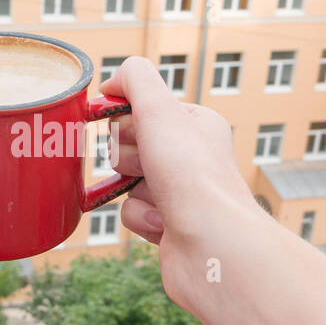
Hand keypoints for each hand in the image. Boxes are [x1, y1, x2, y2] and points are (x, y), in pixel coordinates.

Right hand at [101, 56, 261, 314]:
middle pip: (130, 146)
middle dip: (128, 157)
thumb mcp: (159, 109)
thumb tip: (113, 82)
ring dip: (134, 191)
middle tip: (146, 165)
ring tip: (160, 200)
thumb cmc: (192, 176)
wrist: (212, 244)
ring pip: (128, 182)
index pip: (143, 110)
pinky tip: (163, 225)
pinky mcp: (169, 226)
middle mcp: (191, 157)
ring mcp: (181, 194)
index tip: (128, 128)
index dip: (128, 120)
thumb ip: (134, 79)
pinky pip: (132, 213)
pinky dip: (140, 219)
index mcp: (196, 125)